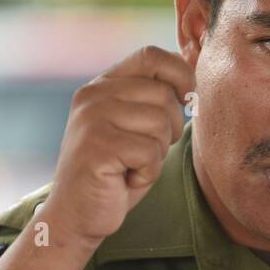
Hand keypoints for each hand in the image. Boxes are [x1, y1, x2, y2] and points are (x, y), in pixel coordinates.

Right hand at [41, 46, 194, 249]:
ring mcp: (92, 118)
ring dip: (156, 154)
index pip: (151, 55)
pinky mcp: (97, 146)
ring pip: (160, 123)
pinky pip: (150, 153)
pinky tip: (125, 178)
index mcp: (104, 84)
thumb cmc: (116, 172)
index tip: (185, 100)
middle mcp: (93, 95)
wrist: (78, 214)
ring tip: (131, 165)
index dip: (180, 74)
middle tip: (145, 151)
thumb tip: (192, 67)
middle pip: (164, 94)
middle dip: (169, 128)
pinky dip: (147, 173)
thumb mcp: (137, 126)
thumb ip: (155, 98)